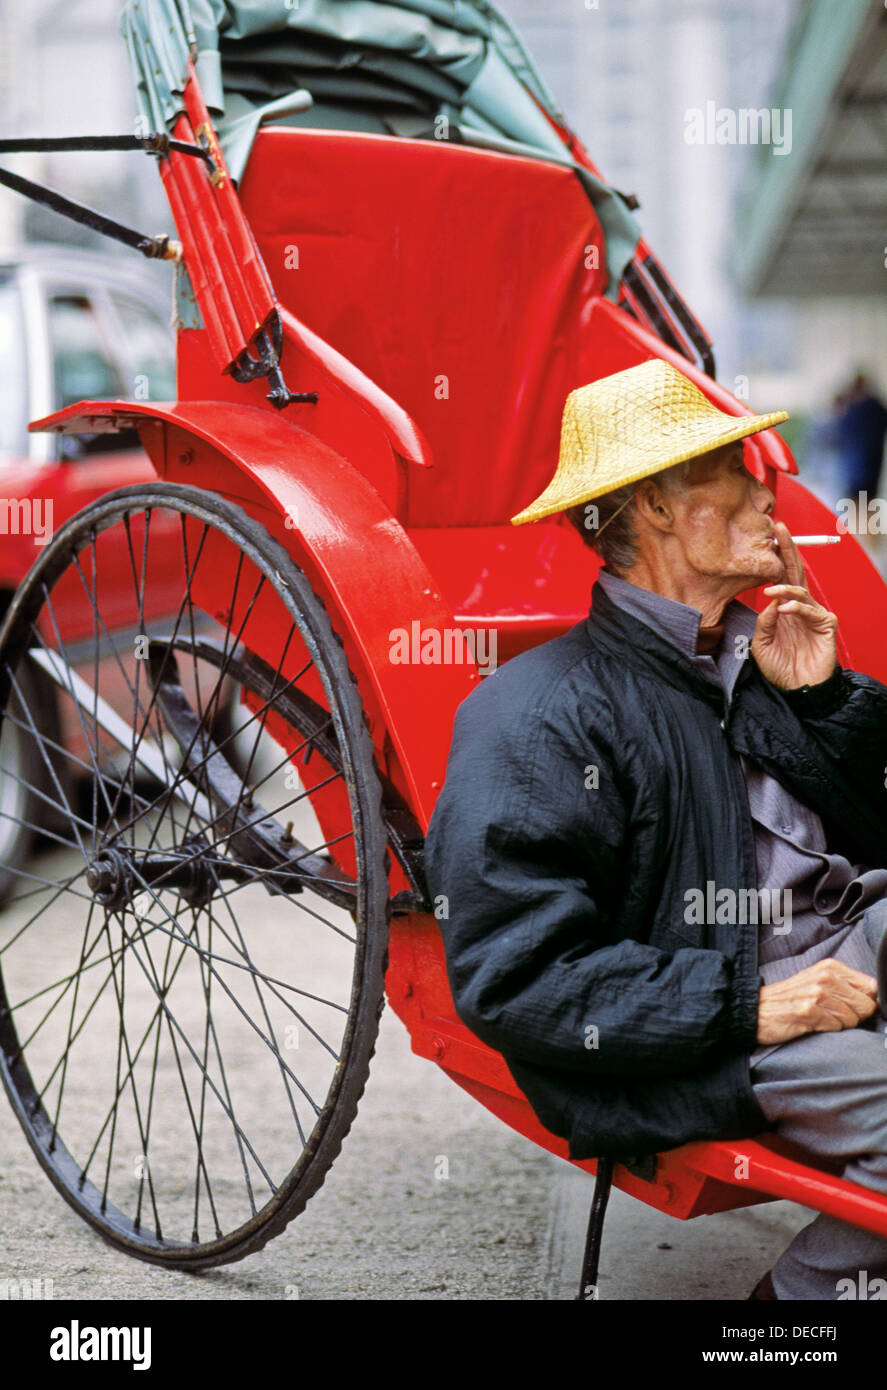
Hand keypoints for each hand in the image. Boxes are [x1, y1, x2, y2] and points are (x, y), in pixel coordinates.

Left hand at [751, 522, 837, 689]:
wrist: (798, 690)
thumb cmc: (781, 668)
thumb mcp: (762, 645)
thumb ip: (764, 622)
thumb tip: (770, 602)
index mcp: (784, 608)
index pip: (781, 577)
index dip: (777, 557)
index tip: (769, 536)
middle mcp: (800, 607)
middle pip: (795, 573)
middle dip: (787, 550)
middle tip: (779, 529)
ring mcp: (814, 614)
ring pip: (800, 591)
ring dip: (784, 587)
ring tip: (770, 590)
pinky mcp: (825, 624)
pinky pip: (810, 610)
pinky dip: (796, 608)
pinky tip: (784, 610)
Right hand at [756, 958, 877, 1044]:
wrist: (757, 1009)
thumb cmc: (790, 999)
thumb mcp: (817, 983)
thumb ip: (845, 986)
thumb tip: (874, 998)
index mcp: (830, 967)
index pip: (871, 986)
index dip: (866, 1002)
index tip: (852, 1007)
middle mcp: (825, 977)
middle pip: (866, 1005)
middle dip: (855, 1016)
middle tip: (833, 1016)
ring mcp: (817, 994)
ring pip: (852, 1019)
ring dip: (839, 1025)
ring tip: (820, 1019)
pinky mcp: (809, 1011)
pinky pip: (836, 1027)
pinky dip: (828, 1030)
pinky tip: (813, 1024)